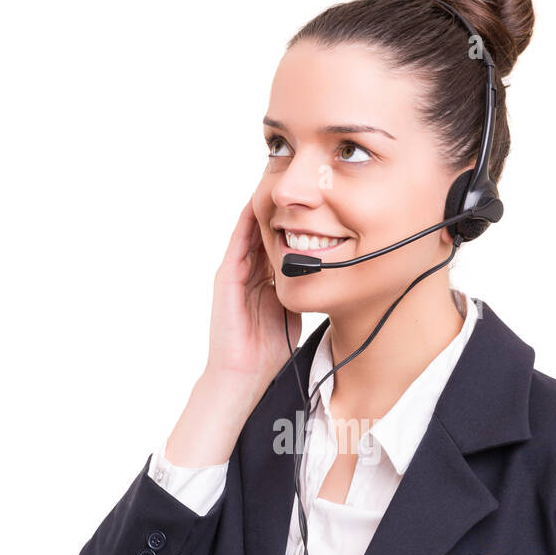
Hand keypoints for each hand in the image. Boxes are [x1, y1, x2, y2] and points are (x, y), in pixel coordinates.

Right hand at [206, 197, 301, 385]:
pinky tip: (258, 202)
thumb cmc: (269, 351)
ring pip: (250, 230)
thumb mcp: (294, 313)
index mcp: (265, 280)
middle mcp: (249, 272)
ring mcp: (236, 272)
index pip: (280, 242)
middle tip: (293, 180)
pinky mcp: (226, 277)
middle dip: (279, 207)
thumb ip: (304, 292)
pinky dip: (247, 221)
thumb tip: (329, 278)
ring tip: (274, 180)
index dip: (294, 221)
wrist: (244, 375)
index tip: (312, 200)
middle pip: (265, 230)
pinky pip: (238, 242)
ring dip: (262, 206)